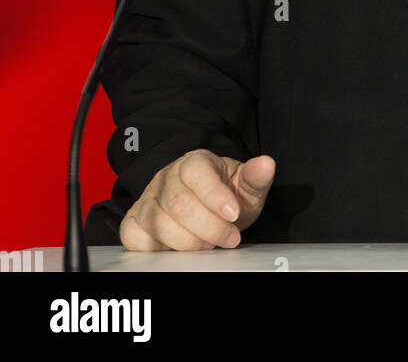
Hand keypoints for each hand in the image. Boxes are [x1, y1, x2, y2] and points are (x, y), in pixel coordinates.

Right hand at [120, 150, 275, 250]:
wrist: (202, 204)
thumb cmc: (224, 196)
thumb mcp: (244, 187)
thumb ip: (254, 178)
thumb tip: (266, 164)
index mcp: (194, 162)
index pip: (196, 172)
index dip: (215, 196)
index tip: (234, 215)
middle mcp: (166, 178)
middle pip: (179, 204)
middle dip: (209, 228)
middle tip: (228, 238)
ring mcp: (148, 200)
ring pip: (158, 224)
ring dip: (188, 243)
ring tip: (208, 245)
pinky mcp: (135, 223)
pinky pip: (136, 238)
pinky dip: (159, 250)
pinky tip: (181, 250)